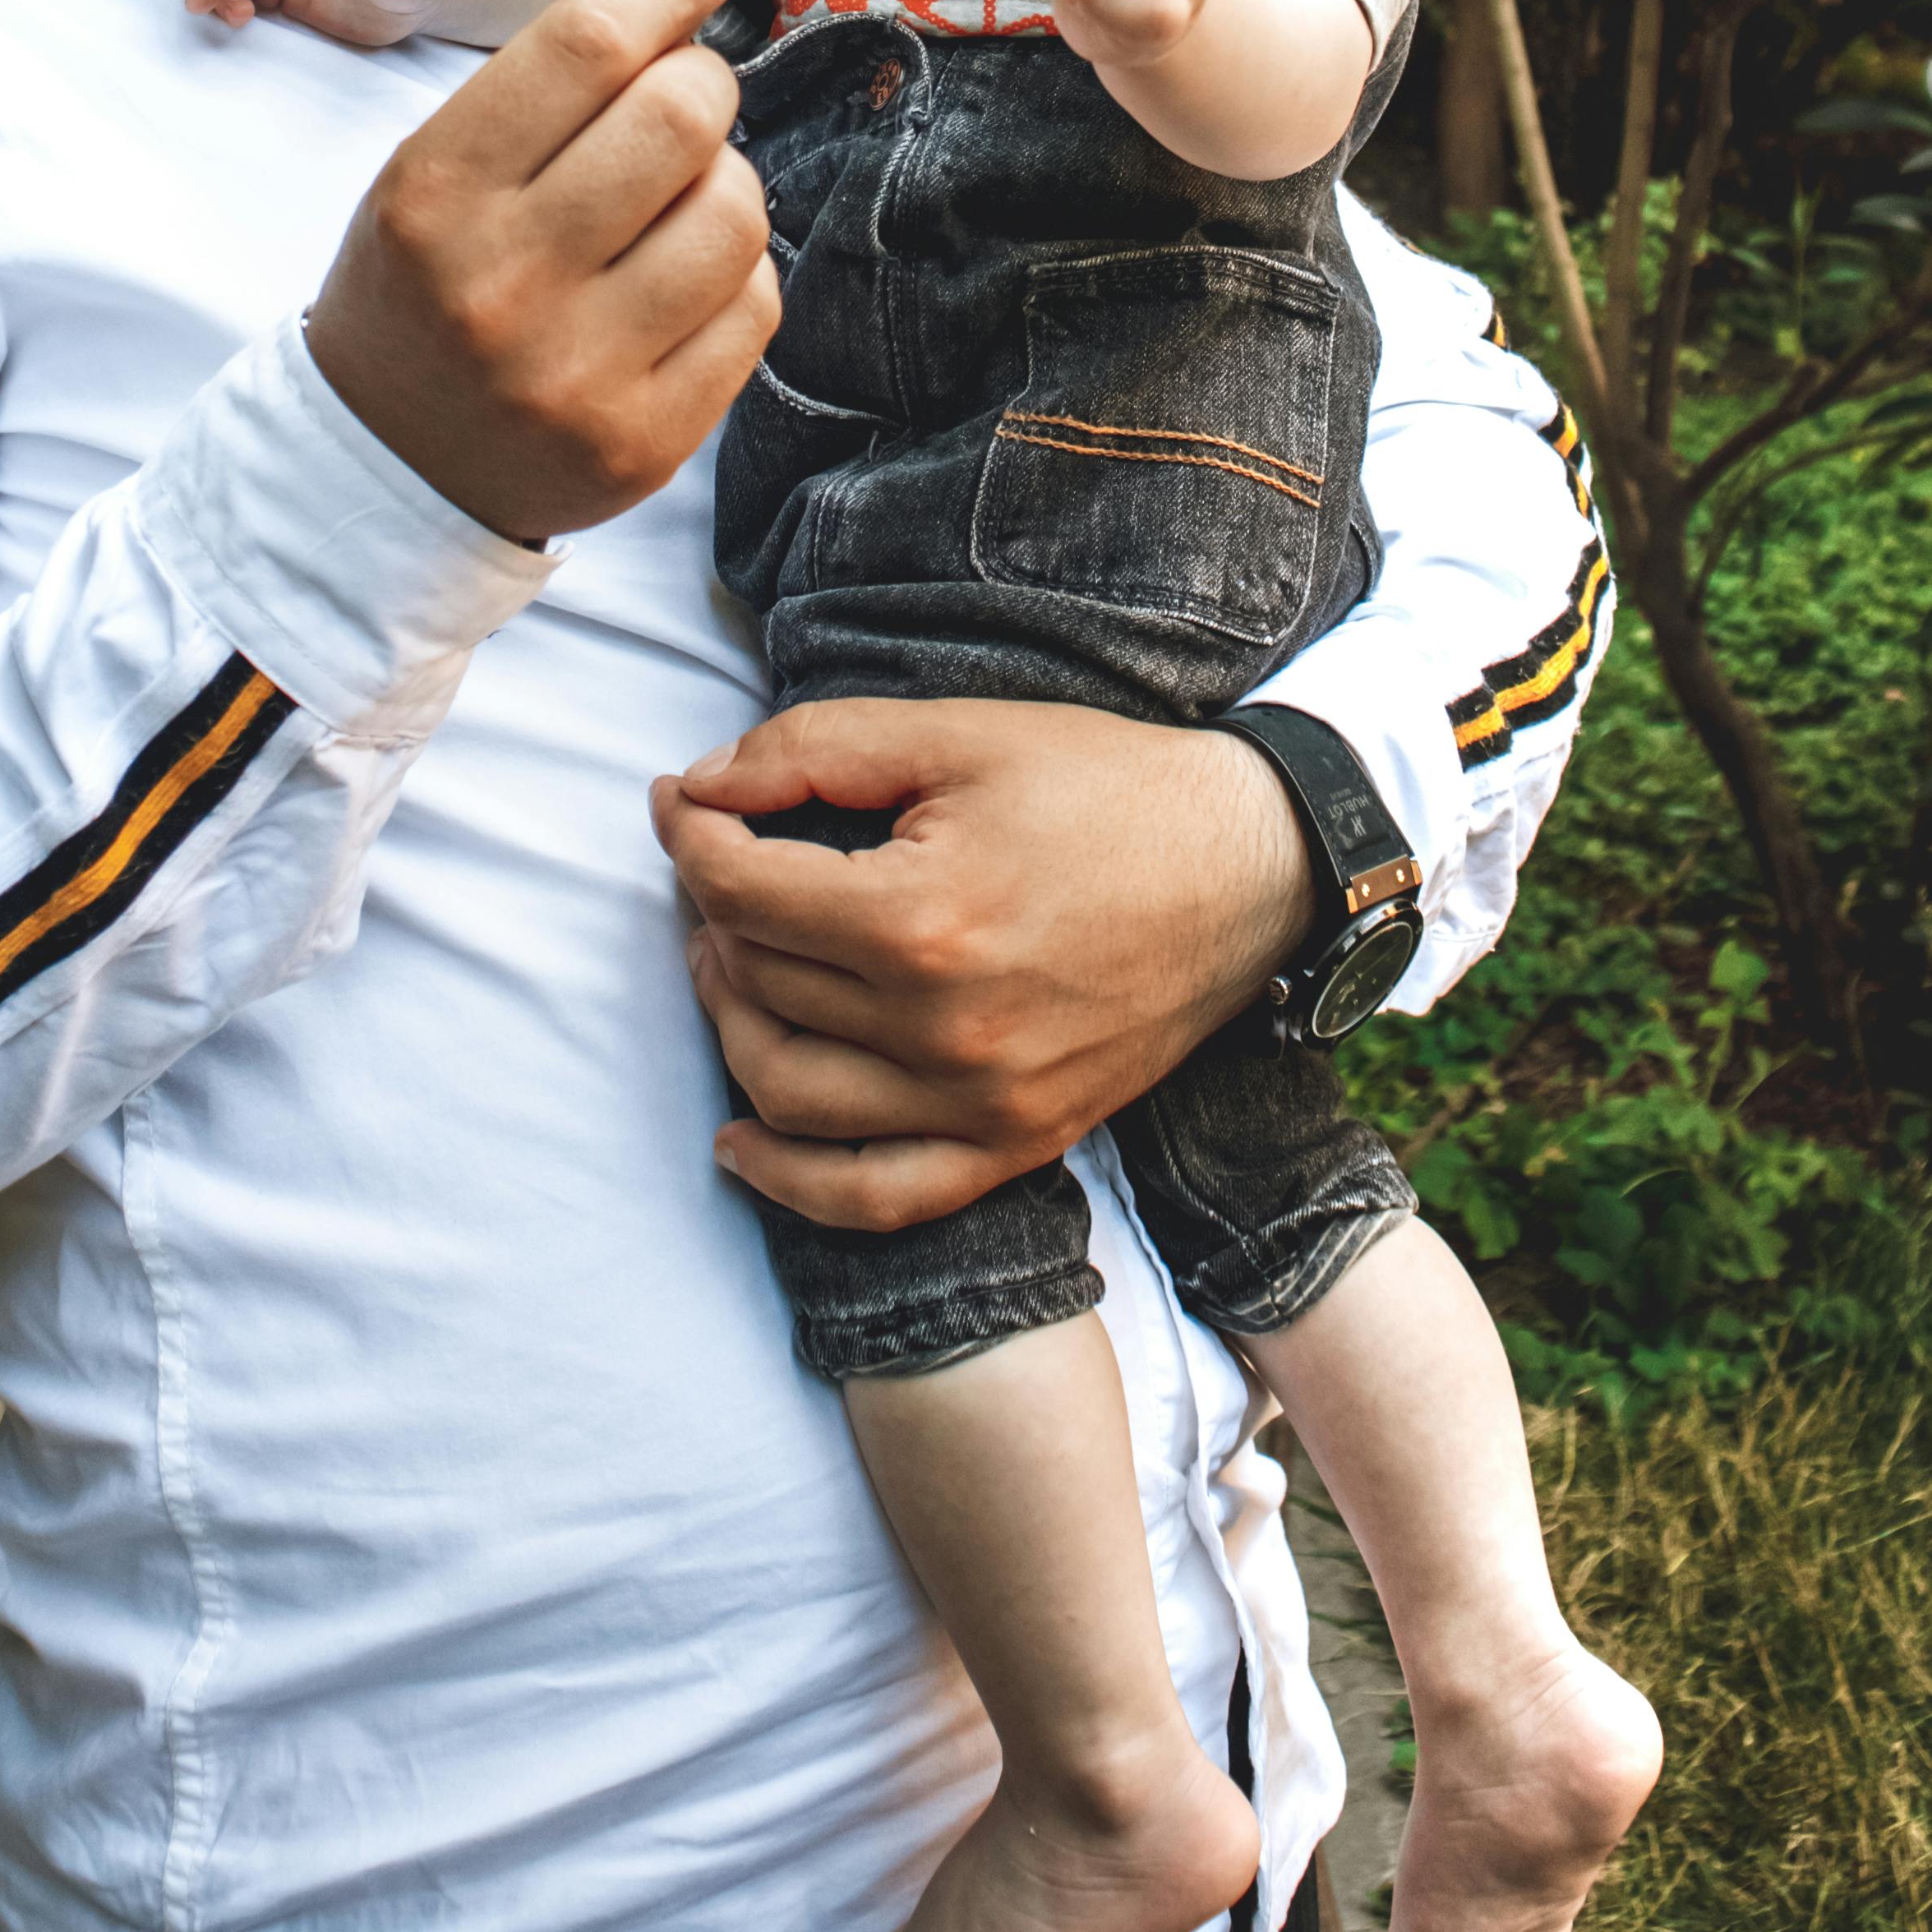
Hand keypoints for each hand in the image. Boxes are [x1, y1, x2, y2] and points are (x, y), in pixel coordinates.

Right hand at [306, 0, 776, 543]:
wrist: (387, 460)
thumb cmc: (423, 284)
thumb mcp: (435, 171)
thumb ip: (545, 89)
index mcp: (436, 193)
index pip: (586, 44)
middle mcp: (502, 281)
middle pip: (681, 116)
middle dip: (701, 81)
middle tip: (683, 95)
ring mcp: (576, 372)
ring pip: (737, 213)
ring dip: (724, 182)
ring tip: (679, 200)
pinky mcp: (642, 443)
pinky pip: (754, 308)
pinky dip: (735, 274)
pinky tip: (682, 281)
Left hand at [650, 698, 1317, 1227]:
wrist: (1250, 866)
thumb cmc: (1105, 787)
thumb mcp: (956, 734)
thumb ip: (811, 751)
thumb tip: (696, 786)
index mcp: (921, 917)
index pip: (740, 889)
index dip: (689, 834)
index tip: (681, 802)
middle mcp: (942, 1029)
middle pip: (757, 981)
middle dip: (710, 912)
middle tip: (719, 863)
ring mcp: (981, 1103)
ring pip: (788, 1091)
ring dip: (730, 1022)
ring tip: (727, 961)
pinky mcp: (1016, 1143)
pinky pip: (874, 1197)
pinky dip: (789, 1183)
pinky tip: (737, 1142)